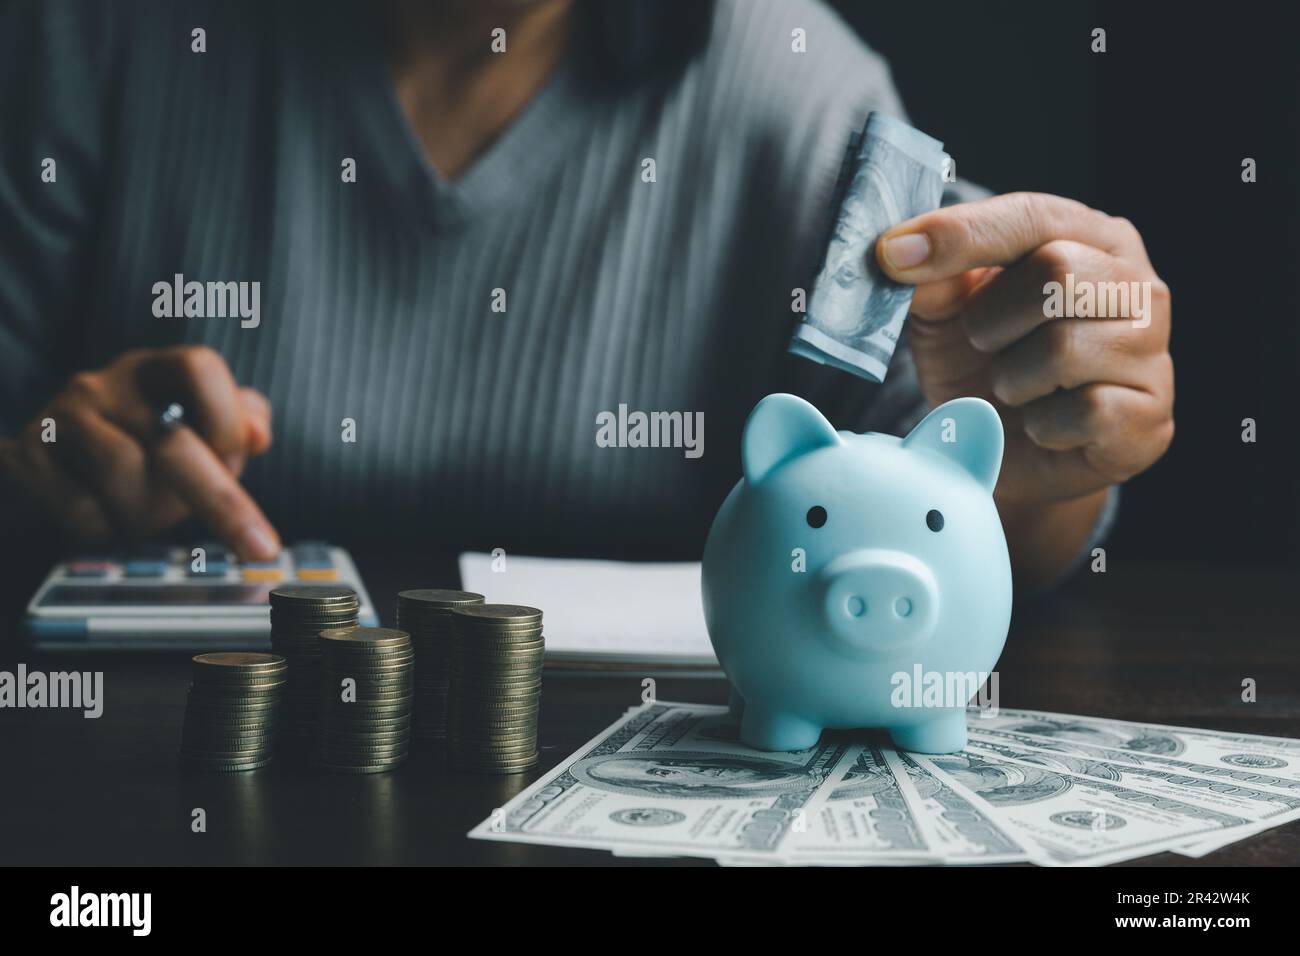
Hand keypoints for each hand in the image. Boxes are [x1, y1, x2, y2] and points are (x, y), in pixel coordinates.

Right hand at [0, 346, 279, 559]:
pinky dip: (105, 529)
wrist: (48, 476)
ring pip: (125, 472)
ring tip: (145, 517)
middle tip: (259, 547)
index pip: (200, 367)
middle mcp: (105, 384)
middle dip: (222, 501)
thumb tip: (258, 432)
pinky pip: (82, 507)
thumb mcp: (193, 431)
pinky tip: (105, 521)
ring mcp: (61, 418)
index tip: (242, 455)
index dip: (227, 415)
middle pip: (173, 437)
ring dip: (148, 513)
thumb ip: (236, 424)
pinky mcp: (26, 457)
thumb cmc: (137, 453)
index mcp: (154, 371)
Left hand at [876, 192, 1173, 580]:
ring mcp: (1152, 354)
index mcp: (1093, 238)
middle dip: (992, 319)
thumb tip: (898, 253)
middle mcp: (1140, 287)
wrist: (1004, 453)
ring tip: (1013, 387)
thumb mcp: (946, 310)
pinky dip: (1041, 425)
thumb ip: (931, 274)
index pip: (1033, 216)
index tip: (892, 255)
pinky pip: (1084, 411)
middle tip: (984, 345)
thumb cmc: (983, 365)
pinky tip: (1041, 425)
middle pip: (1059, 273)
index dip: (961, 234)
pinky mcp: (1149, 420)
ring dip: (1012, 377)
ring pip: (1065, 347)